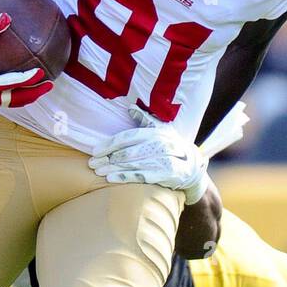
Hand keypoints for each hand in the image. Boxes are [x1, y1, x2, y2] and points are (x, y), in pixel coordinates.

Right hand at [0, 13, 52, 107]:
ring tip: (43, 86)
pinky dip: (18, 92)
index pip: (12, 85)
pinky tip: (27, 82)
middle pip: (17, 100)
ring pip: (13, 102)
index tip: (41, 72)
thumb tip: (6, 16)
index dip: (28, 80)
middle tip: (51, 83)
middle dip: (35, 93)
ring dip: (29, 95)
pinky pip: (7, 98)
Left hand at [89, 106, 210, 203]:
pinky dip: (126, 177)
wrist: (194, 166)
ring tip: (99, 172)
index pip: (128, 137)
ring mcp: (167, 159)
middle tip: (93, 163)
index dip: (110, 144)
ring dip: (114, 168)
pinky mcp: (170, 174)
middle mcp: (162, 144)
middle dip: (109, 158)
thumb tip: (129, 107)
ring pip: (135, 163)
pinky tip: (112, 179)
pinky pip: (144, 176)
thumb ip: (145, 121)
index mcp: (156, 133)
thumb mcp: (161, 131)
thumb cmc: (172, 147)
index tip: (95, 150)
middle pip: (129, 151)